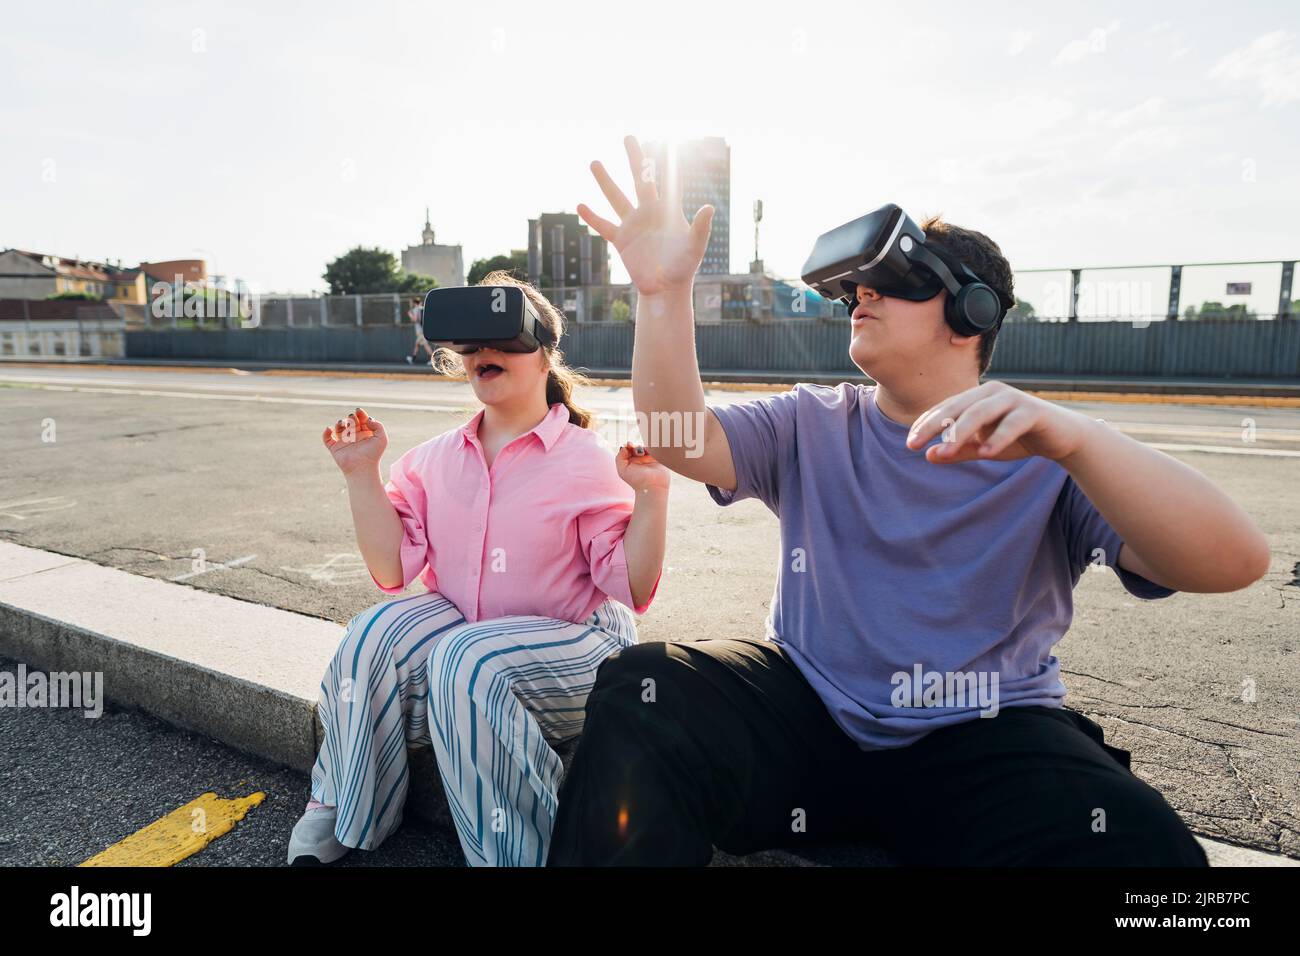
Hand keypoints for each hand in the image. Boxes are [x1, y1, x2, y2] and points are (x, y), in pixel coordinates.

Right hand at [322, 407, 387, 475]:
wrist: (363, 468)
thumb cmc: (373, 454)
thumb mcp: (381, 438)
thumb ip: (378, 425)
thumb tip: (368, 418)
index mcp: (365, 433)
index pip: (361, 420)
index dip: (360, 414)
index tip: (358, 411)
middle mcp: (354, 436)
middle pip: (350, 422)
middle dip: (350, 418)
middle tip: (352, 419)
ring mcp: (344, 442)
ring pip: (339, 428)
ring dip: (339, 423)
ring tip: (343, 424)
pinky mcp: (335, 448)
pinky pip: (327, 439)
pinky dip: (326, 433)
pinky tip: (330, 429)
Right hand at [578, 135, 713, 296]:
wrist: (665, 289)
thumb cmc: (684, 268)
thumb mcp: (695, 247)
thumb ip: (701, 227)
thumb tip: (709, 207)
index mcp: (668, 211)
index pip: (667, 179)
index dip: (666, 161)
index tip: (664, 140)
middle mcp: (649, 213)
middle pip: (640, 179)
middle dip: (635, 158)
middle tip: (629, 136)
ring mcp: (633, 225)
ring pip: (616, 197)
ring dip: (605, 180)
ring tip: (594, 162)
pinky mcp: (621, 240)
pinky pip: (604, 225)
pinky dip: (592, 217)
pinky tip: (581, 205)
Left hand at [616, 441, 671, 492]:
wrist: (652, 486)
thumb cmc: (637, 481)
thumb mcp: (622, 470)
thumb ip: (619, 458)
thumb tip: (624, 447)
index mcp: (630, 462)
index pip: (628, 450)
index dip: (628, 446)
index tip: (629, 445)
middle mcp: (639, 461)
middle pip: (637, 447)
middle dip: (636, 446)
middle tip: (635, 447)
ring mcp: (649, 459)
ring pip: (646, 447)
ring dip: (644, 447)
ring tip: (643, 452)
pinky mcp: (658, 459)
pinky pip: (655, 450)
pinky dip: (653, 447)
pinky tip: (650, 450)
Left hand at [905, 382, 1091, 463]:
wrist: (1062, 436)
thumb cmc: (1018, 438)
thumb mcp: (984, 447)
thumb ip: (959, 450)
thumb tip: (928, 455)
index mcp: (977, 397)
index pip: (945, 408)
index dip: (925, 424)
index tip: (910, 443)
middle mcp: (992, 392)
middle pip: (957, 407)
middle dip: (934, 425)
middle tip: (914, 444)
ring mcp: (1013, 399)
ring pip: (981, 412)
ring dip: (961, 432)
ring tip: (946, 451)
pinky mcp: (1033, 411)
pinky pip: (1012, 423)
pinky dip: (999, 437)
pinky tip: (986, 453)